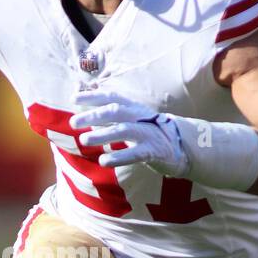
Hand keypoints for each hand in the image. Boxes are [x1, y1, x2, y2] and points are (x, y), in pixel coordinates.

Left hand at [68, 89, 187, 175]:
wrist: (184, 147)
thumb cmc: (152, 134)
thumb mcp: (134, 121)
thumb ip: (113, 117)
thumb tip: (87, 115)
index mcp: (135, 108)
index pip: (112, 97)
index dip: (93, 96)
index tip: (73, 98)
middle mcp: (141, 117)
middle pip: (115, 111)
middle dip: (93, 115)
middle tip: (73, 122)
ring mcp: (149, 133)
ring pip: (124, 130)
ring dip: (102, 134)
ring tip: (84, 140)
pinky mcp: (155, 151)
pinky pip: (135, 153)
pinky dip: (118, 157)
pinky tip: (104, 161)